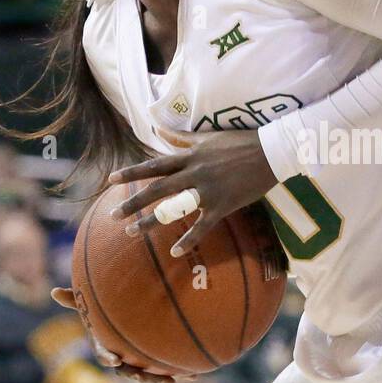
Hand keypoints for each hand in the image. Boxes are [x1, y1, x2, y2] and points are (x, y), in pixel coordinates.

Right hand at [50, 286, 181, 382]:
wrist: (126, 323)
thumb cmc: (105, 315)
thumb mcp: (90, 306)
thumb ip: (75, 301)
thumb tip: (52, 291)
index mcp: (108, 347)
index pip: (104, 353)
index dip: (107, 357)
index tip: (112, 359)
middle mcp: (123, 358)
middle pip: (129, 371)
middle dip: (138, 376)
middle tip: (146, 379)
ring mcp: (140, 362)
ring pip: (149, 374)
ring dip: (159, 379)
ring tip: (172, 381)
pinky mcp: (156, 361)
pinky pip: (167, 368)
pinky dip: (180, 372)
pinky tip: (194, 376)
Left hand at [108, 128, 276, 257]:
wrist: (271, 151)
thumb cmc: (240, 142)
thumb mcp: (207, 137)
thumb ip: (181, 137)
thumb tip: (158, 130)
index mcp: (189, 156)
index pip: (154, 165)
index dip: (131, 172)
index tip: (110, 180)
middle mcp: (194, 173)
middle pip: (157, 189)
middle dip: (133, 202)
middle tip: (113, 215)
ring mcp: (208, 190)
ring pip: (174, 208)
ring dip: (151, 222)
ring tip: (132, 232)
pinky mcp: (223, 205)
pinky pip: (202, 226)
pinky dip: (189, 240)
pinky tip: (175, 252)